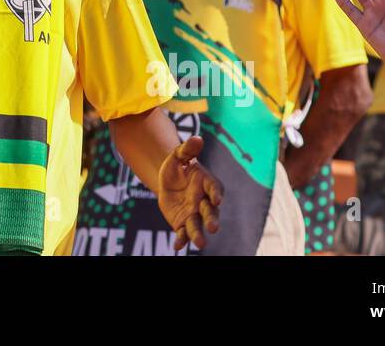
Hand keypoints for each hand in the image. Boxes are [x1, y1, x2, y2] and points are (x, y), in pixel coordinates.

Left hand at [157, 136, 222, 250]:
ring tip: (199, 243)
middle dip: (212, 220)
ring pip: (198, 226)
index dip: (216, 193)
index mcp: (207, 183)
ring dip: (198, 234)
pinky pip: (183, 233)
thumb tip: (197, 138)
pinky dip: (181, 240)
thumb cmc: (176, 167)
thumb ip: (187, 149)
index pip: (215, 188)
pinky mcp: (183, 224)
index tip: (217, 199)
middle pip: (210, 212)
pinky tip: (177, 246)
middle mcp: (204, 201)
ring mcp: (194, 214)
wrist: (167, 182)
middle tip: (213, 227)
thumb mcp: (177, 156)